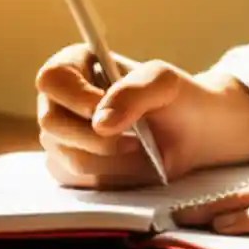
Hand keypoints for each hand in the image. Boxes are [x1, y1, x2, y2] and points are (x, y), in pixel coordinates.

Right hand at [35, 45, 248, 188]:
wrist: (196, 135)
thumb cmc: (179, 99)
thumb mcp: (165, 83)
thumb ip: (135, 92)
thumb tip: (100, 123)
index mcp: (76, 67)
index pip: (52, 79)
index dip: (76, 98)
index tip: (108, 114)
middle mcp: (61, 102)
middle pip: (52, 124)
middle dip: (96, 140)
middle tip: (135, 142)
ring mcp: (63, 138)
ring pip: (64, 158)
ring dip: (108, 162)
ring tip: (141, 152)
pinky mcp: (73, 169)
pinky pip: (77, 182)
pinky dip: (109, 180)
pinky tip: (133, 168)